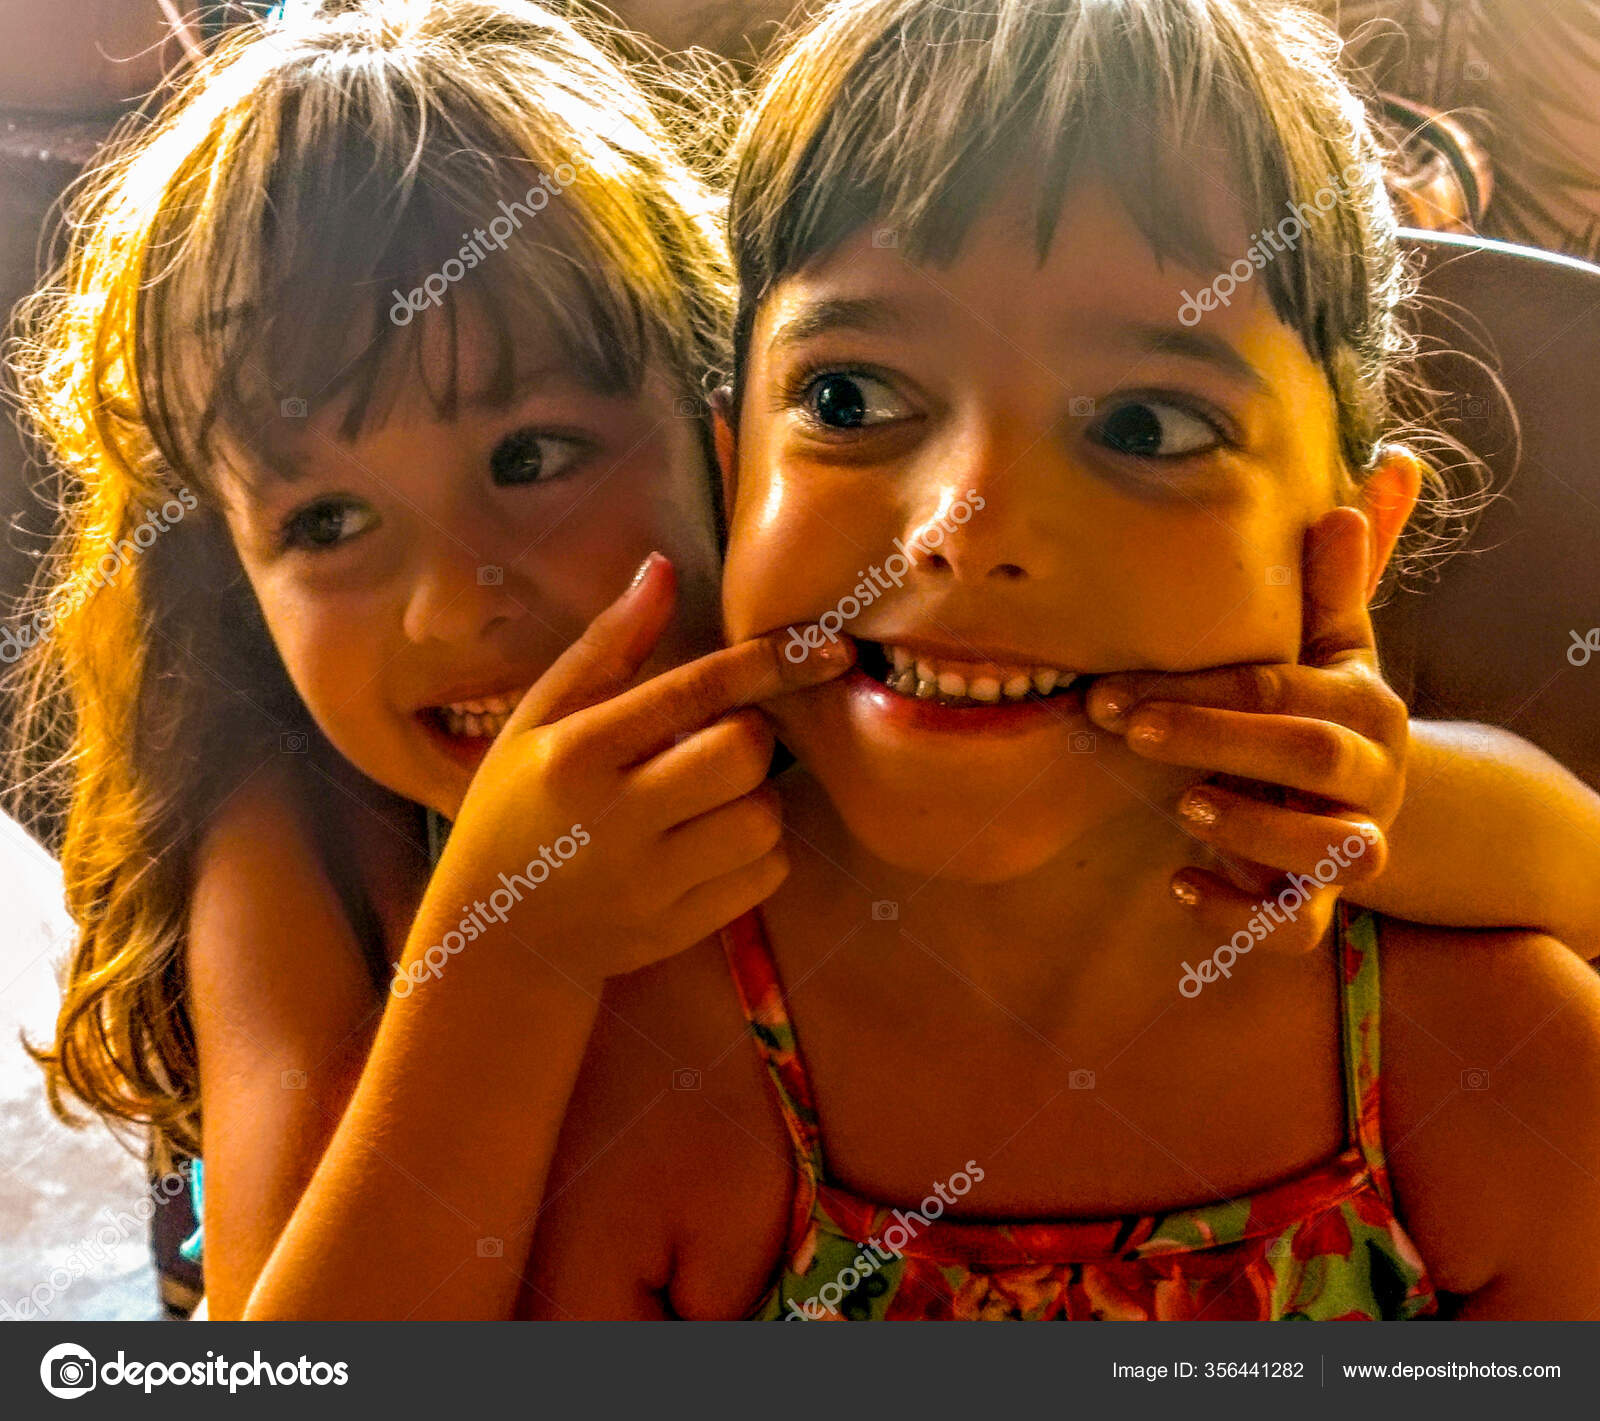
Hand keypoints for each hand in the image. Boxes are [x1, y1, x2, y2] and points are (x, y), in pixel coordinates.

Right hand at [405, 553, 853, 989]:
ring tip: (711, 800)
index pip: (694, 692)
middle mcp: (613, 819)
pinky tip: (712, 846)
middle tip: (717, 743)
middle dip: (749, 737)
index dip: (770, 663)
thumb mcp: (538, 720)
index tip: (829, 649)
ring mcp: (648, 883)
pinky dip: (759, 854)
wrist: (496, 938)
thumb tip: (663, 568)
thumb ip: (607, 648)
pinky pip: (766, 875)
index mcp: (576, 753)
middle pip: (743, 754)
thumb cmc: (517, 808)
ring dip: (756, 798)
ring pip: (763, 818)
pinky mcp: (678, 930)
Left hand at [1084, 508, 1407, 952]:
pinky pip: (1295, 929)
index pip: (1283, 688)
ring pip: (1334, 849)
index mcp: (1365, 705)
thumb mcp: (1325, 652)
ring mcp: (1353, 844)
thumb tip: (1334, 507)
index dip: (1198, 690)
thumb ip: (1326, 590)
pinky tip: (1179, 882)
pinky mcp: (1320, 906)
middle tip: (1127, 729)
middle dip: (1216, 738)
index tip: (1112, 691)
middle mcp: (1373, 777)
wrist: (1359, 804)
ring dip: (1254, 827)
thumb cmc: (1315, 712)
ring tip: (1183, 807)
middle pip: (1313, 755)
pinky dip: (1237, 913)